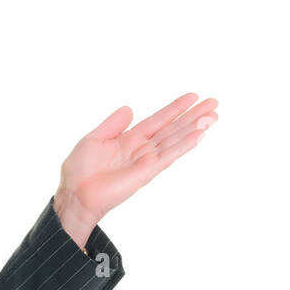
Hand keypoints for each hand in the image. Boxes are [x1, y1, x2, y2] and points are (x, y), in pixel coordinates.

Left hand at [54, 92, 218, 234]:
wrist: (75, 193)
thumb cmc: (79, 170)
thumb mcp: (94, 138)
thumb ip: (113, 124)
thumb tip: (130, 108)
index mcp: (130, 139)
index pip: (158, 120)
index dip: (175, 109)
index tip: (193, 96)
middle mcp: (142, 149)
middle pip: (173, 129)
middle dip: (193, 116)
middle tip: (214, 103)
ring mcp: (146, 160)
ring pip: (175, 140)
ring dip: (194, 128)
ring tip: (213, 116)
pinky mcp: (147, 172)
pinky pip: (169, 155)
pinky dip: (184, 145)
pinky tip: (199, 135)